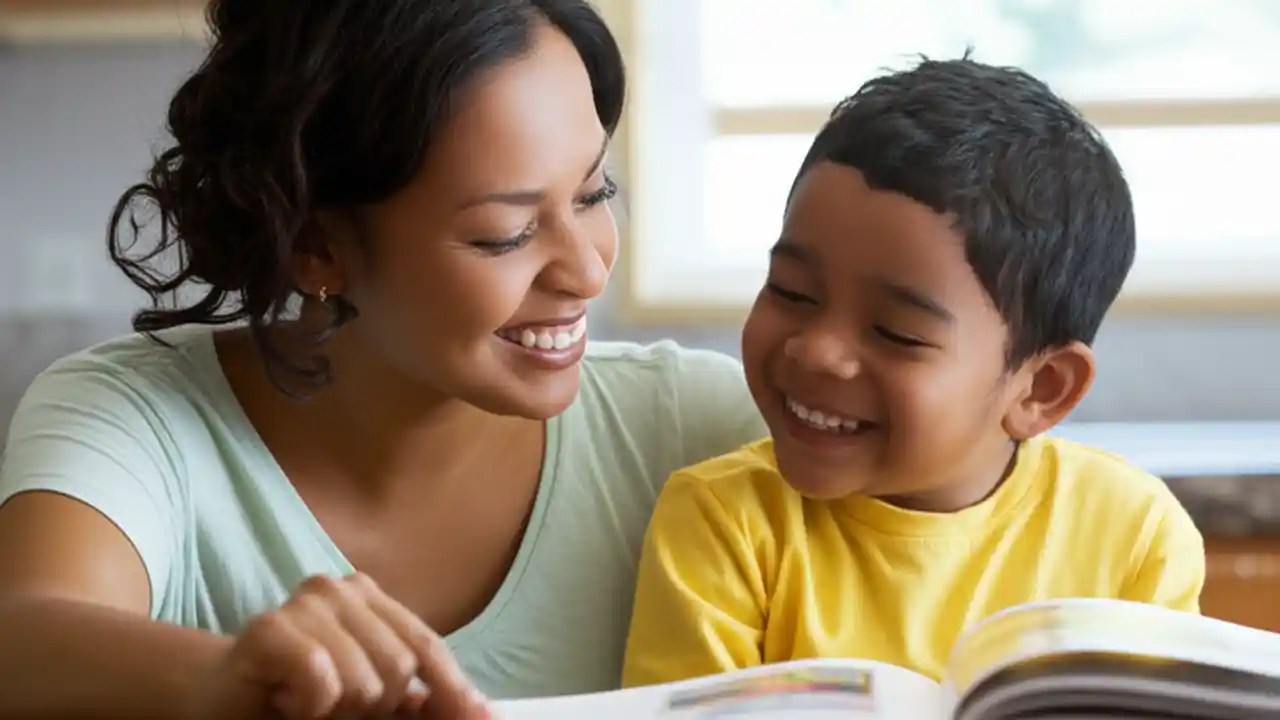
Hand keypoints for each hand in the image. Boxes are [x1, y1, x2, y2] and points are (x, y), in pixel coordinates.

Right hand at [188, 572, 492, 718]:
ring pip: (365, 680)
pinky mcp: (270, 627)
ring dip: (338, 711)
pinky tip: (286, 699)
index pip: (426, 646)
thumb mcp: (371, 699)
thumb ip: (422, 702)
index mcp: (370, 598)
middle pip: (401, 667)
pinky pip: (323, 679)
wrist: (218, 704)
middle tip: (333, 707)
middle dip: (375, 707)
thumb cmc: (298, 700)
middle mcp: (340, 588)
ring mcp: (305, 603)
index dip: (452, 689)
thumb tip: (485, 713)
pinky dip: (310, 706)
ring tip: (306, 703)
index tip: (480, 719)